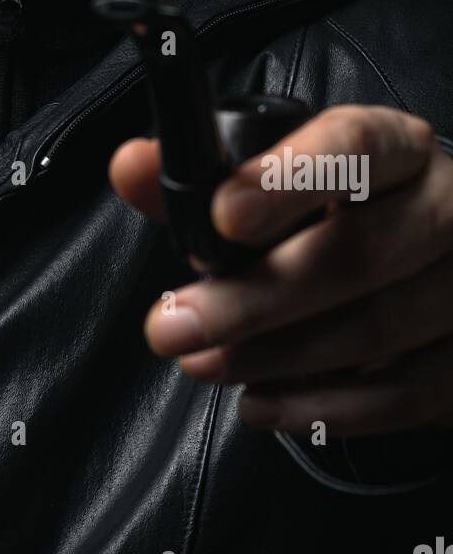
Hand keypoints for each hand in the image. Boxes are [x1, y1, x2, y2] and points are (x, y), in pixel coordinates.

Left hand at [109, 105, 452, 436]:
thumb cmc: (343, 212)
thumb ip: (205, 174)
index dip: (288, 178)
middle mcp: (445, 209)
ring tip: (202, 361)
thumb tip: (131, 167)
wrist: (439, 260)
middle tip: (173, 323)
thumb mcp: (283, 179)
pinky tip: (262, 403)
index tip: (222, 216)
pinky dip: (323, 407)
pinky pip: (402, 395)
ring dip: (274, 356)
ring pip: (376, 329)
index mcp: (399, 149)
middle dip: (254, 296)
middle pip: (356, 253)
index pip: (353, 147)